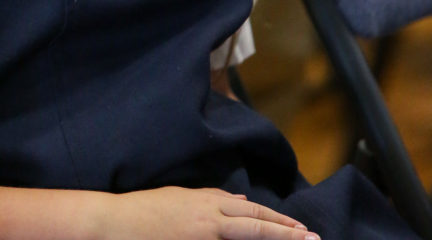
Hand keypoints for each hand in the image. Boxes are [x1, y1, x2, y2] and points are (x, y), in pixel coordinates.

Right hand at [105, 186, 318, 239]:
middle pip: (255, 227)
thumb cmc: (148, 209)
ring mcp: (202, 237)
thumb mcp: (183, 197)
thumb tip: (243, 202)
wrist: (119, 224)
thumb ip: (214, 199)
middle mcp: (210, 221)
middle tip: (313, 239)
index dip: (279, 222)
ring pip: (245, 238)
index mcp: (208, 204)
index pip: (252, 213)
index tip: (301, 229)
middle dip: (286, 234)